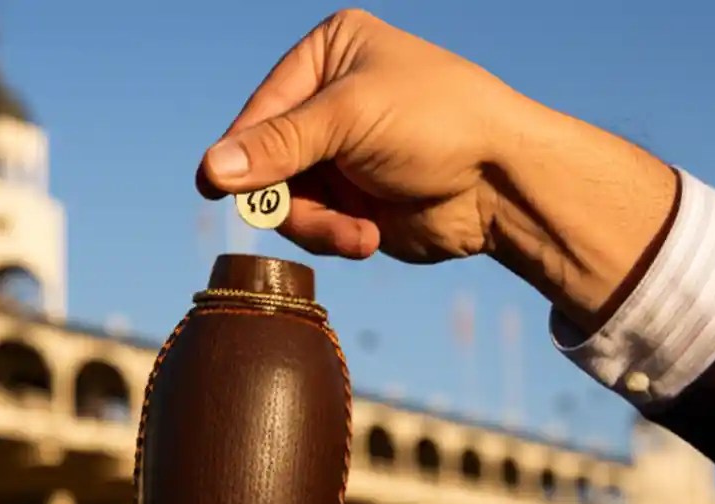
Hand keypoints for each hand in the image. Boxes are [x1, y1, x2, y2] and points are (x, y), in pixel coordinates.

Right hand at [197, 9, 677, 329]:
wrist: (504, 182)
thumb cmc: (439, 123)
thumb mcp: (350, 120)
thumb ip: (278, 146)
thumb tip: (210, 169)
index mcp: (326, 55)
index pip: (259, 111)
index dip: (242, 154)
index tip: (218, 189)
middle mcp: (326, 101)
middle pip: (264, 162)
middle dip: (288, 197)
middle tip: (314, 218)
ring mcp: (338, 153)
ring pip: (284, 202)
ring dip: (315, 225)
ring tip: (355, 231)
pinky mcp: (351, 198)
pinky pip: (312, 226)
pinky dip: (334, 236)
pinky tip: (368, 237)